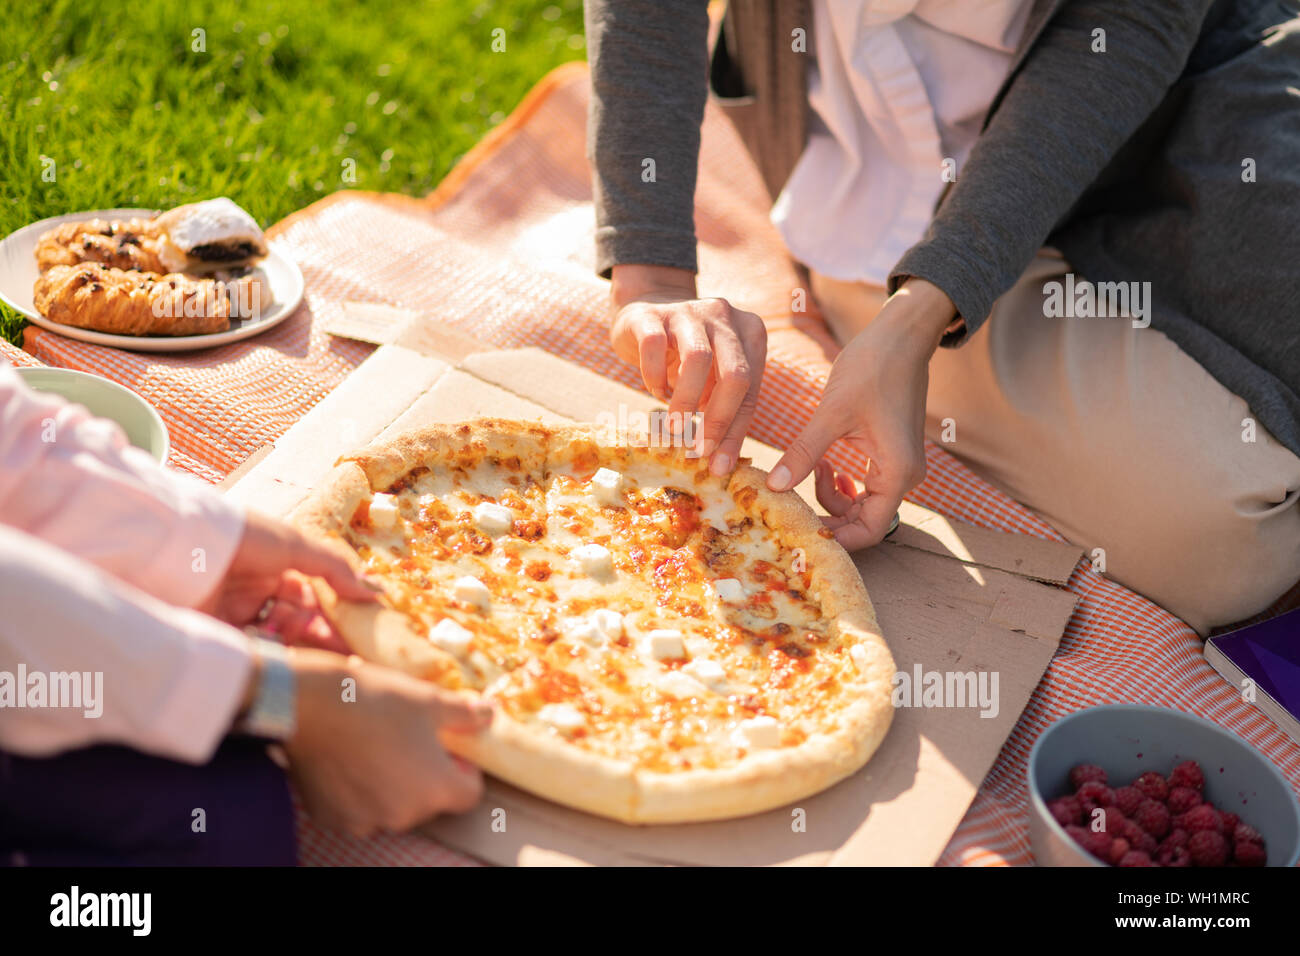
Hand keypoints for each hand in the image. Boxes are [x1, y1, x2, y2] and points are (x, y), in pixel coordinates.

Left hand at [202, 511, 377, 652]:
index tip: (364, 630)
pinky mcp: (221, 635)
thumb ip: (336, 568)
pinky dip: (276, 653)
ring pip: (282, 637)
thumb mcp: (296, 545)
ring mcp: (240, 615)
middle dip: (327, 634)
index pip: (316, 595)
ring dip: (303, 643)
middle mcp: (260, 591)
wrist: (183, 549)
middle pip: (302, 619)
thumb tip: (377, 590)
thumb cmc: (243, 538)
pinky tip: (292, 654)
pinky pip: (256, 651)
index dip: (339, 611)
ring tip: (322, 650)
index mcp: (277, 566)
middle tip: (353, 652)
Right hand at [285, 648, 491, 835]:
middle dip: (424, 775)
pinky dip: (356, 790)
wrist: (307, 703)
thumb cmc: (376, 700)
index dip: (464, 770)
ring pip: (390, 806)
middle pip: (428, 801)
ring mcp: (363, 820)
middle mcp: (402, 815)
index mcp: (434, 790)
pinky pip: (355, 808)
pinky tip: (348, 757)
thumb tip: (489, 714)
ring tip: (375, 745)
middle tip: (409, 740)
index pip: (469, 794)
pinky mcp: (330, 817)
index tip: (448, 747)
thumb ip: (464, 714)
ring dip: (390, 784)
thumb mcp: (429, 700)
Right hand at [609, 264, 765, 475]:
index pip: (750, 390)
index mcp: (750, 334)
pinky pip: (654, 345)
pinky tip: (655, 390)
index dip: (735, 432)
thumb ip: (722, 408)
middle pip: (735, 374)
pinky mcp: (653, 314)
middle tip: (699, 451)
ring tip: (674, 426)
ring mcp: (689, 311)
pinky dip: (654, 376)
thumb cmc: (685, 358)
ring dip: (685, 400)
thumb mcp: (713, 380)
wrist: (645, 315)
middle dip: (718, 420)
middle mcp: (725, 317)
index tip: (719, 466)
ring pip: (697, 358)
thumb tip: (720, 463)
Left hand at [767, 279, 955, 548]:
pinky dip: (839, 482)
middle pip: (864, 522)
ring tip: (807, 468)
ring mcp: (898, 466)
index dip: (834, 538)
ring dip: (830, 497)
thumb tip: (774, 487)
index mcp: (897, 472)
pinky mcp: (889, 454)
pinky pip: (863, 485)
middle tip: (790, 501)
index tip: (798, 528)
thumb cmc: (873, 368)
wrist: (901, 335)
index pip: (869, 531)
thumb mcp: (832, 414)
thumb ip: (803, 454)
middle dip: (827, 517)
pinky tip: (820, 462)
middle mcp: (904, 476)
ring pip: (861, 505)